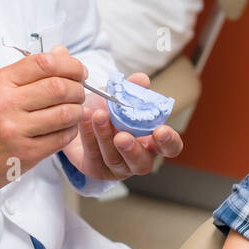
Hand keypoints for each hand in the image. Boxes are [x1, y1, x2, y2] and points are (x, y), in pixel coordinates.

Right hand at [0, 47, 88, 218]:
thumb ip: (29, 71)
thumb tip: (62, 52)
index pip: (43, 63)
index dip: (69, 64)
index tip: (79, 71)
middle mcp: (5, 104)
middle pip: (58, 87)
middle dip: (77, 88)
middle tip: (79, 91)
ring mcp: (16, 130)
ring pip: (65, 113)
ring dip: (77, 110)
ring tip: (75, 110)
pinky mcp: (26, 153)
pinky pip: (62, 137)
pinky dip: (71, 130)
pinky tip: (66, 127)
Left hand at [68, 71, 183, 181]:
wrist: (79, 118)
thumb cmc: (108, 110)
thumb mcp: (120, 97)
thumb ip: (132, 89)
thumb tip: (142, 80)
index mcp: (152, 141)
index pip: (170, 147)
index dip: (168, 142)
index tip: (161, 131)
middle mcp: (138, 158)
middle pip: (141, 163)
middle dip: (132, 149)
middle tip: (122, 136)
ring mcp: (117, 167)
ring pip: (113, 158)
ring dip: (105, 136)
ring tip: (99, 116)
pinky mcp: (96, 168)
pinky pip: (92, 154)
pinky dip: (88, 134)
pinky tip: (85, 118)